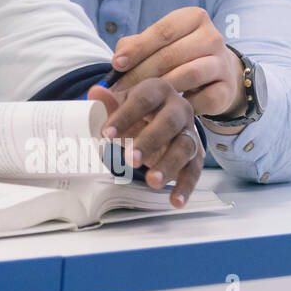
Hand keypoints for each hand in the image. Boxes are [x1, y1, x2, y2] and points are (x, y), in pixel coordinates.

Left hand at [91, 78, 203, 207]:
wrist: (155, 119)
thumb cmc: (135, 111)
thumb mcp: (120, 103)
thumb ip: (108, 101)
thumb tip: (95, 93)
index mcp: (158, 90)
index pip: (143, 100)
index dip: (124, 116)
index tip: (106, 134)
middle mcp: (179, 108)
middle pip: (169, 122)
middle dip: (150, 141)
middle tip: (131, 160)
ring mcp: (190, 131)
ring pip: (185, 147)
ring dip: (169, 165)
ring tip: (152, 181)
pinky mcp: (196, 154)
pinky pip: (194, 170)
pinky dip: (186, 186)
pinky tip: (175, 201)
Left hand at [111, 7, 243, 126]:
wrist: (216, 73)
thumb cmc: (177, 54)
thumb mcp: (157, 43)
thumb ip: (134, 46)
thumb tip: (118, 61)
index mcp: (193, 18)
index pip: (163, 31)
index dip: (138, 48)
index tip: (117, 64)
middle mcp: (212, 37)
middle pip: (172, 54)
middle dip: (142, 73)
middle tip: (120, 89)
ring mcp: (222, 63)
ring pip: (189, 74)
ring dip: (162, 88)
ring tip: (140, 99)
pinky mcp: (227, 88)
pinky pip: (204, 98)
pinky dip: (183, 105)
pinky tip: (166, 109)